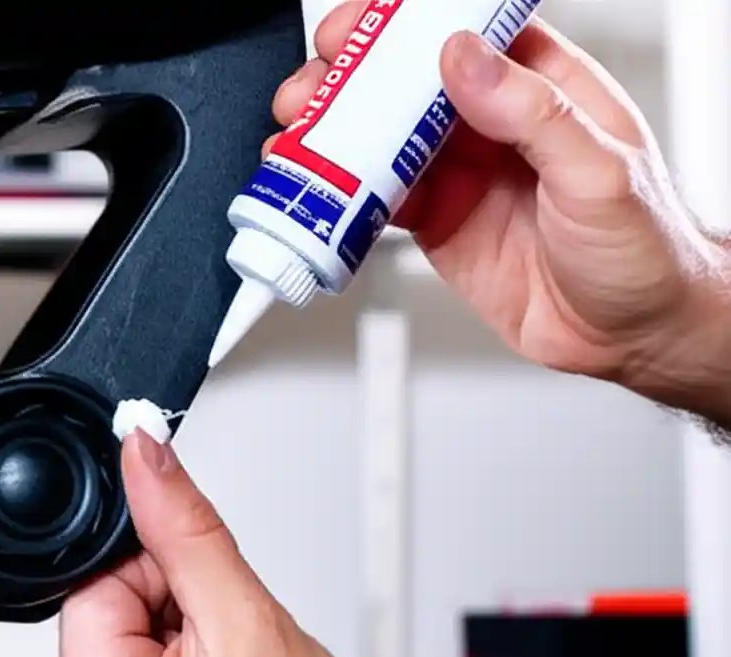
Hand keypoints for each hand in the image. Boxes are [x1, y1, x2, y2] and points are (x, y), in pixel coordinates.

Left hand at [59, 431, 373, 656]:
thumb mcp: (251, 626)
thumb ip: (191, 532)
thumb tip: (143, 452)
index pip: (97, 575)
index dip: (159, 561)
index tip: (203, 576)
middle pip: (119, 602)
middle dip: (183, 602)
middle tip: (234, 642)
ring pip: (146, 632)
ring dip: (196, 632)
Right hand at [272, 3, 730, 425]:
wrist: (633, 338)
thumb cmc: (645, 249)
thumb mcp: (599, 172)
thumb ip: (533, 113)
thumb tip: (464, 58)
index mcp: (539, 86)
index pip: (463, 32)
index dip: (404, 24)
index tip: (362, 27)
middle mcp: (491, 123)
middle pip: (403, 82)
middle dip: (349, 78)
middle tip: (314, 85)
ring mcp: (459, 173)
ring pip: (378, 139)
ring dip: (332, 136)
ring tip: (296, 138)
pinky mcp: (436, 222)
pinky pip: (375, 201)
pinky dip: (339, 197)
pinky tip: (319, 193)